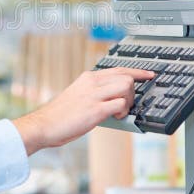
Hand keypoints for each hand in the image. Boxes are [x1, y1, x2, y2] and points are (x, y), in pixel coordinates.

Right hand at [12, 67, 154, 155]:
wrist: (44, 125)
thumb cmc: (60, 115)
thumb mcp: (77, 95)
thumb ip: (94, 92)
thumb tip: (114, 98)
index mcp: (88, 77)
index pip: (119, 69)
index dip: (138, 72)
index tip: (149, 75)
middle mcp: (92, 82)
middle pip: (127, 77)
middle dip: (133, 92)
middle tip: (125, 105)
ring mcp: (94, 95)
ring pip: (126, 87)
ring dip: (129, 101)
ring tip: (119, 112)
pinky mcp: (95, 110)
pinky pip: (120, 104)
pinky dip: (123, 112)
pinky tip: (114, 117)